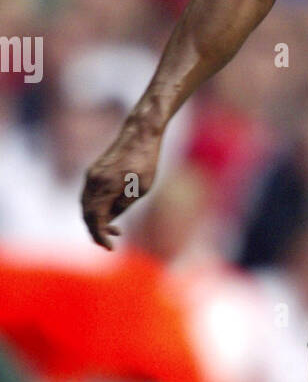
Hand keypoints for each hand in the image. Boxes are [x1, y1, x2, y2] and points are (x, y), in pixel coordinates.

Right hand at [81, 124, 161, 248]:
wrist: (140, 134)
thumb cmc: (146, 161)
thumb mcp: (141, 190)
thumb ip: (122, 205)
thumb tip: (109, 219)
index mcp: (104, 187)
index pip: (95, 219)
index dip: (100, 236)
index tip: (110, 248)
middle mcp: (93, 181)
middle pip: (86, 214)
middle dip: (96, 231)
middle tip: (110, 243)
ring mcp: (92, 175)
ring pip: (86, 205)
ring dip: (96, 220)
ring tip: (114, 230)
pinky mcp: (94, 172)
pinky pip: (90, 196)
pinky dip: (96, 208)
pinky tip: (110, 213)